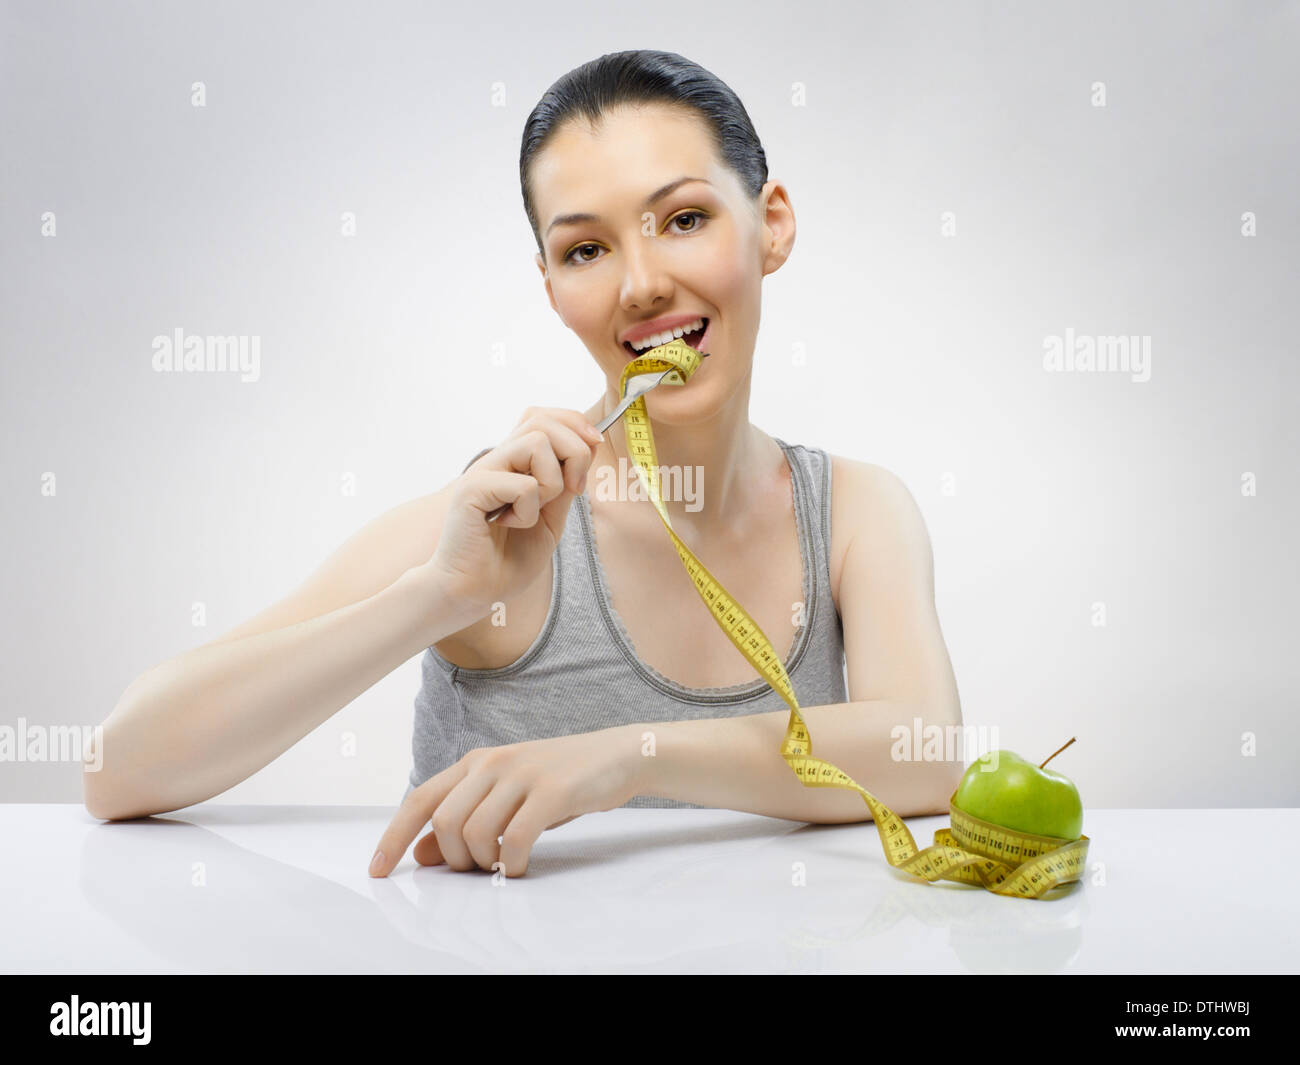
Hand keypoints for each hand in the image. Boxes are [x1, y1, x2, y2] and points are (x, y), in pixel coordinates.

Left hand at [369, 725, 644, 877]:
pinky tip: (519, 865)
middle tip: (477, 868)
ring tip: (502, 865)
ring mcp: (522, 774)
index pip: (420, 800)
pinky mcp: (553, 790)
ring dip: (484, 862)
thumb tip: (421, 854)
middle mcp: (492, 763)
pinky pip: (515, 838)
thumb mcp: (506, 798)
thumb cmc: (560, 781)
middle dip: (453, 859)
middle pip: (444, 822)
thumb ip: (464, 820)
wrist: (619, 755)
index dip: (393, 836)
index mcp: (475, 763)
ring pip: (475, 831)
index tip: (378, 870)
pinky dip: (511, 862)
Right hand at [422, 407, 602, 618]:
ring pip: (536, 443)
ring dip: (551, 482)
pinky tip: (507, 525)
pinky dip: (528, 511)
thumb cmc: (506, 560)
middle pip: (544, 421)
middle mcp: (498, 461)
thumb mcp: (550, 520)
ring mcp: (483, 472)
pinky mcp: (472, 489)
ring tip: (533, 511)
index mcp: (514, 465)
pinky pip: (524, 484)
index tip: (594, 444)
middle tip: (574, 489)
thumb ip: (564, 487)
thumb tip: (586, 449)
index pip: (543, 417)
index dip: (574, 422)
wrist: (474, 591)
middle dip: (575, 452)